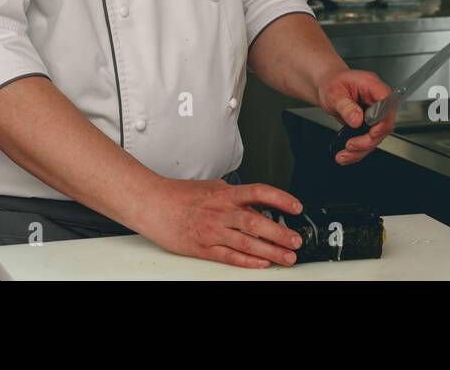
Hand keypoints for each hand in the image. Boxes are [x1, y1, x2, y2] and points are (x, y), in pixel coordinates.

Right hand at [136, 178, 305, 268]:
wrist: (152, 204)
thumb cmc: (178, 195)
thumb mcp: (210, 186)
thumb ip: (231, 192)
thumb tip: (250, 198)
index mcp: (225, 193)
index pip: (259, 193)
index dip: (281, 199)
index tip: (296, 207)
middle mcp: (221, 211)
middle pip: (256, 222)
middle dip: (280, 233)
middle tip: (296, 241)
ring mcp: (213, 231)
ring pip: (247, 243)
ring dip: (270, 251)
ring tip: (286, 257)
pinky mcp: (203, 247)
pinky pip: (229, 257)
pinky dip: (247, 262)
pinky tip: (260, 264)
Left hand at [318, 68, 392, 164]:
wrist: (327, 85)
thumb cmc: (332, 83)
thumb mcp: (333, 93)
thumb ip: (346, 106)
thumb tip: (357, 119)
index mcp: (373, 86)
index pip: (387, 104)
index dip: (382, 122)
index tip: (370, 134)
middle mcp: (377, 100)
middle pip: (383, 125)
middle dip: (367, 141)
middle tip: (350, 146)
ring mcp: (375, 113)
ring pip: (376, 137)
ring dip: (360, 150)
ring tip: (343, 156)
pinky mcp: (369, 124)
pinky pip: (368, 140)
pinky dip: (357, 151)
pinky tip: (346, 156)